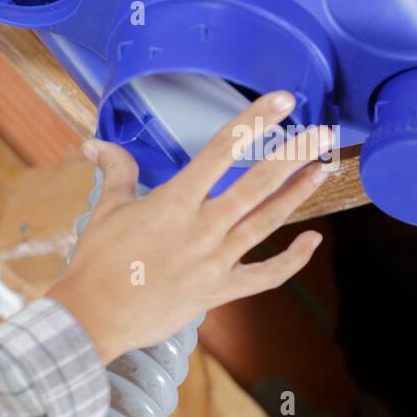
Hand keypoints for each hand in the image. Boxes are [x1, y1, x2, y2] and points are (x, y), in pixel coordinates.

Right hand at [48, 89, 332, 364]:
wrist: (94, 317)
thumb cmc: (95, 263)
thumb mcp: (105, 210)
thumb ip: (115, 171)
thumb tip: (95, 144)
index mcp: (174, 202)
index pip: (221, 150)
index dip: (255, 120)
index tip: (283, 100)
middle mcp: (201, 228)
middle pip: (257, 184)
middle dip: (293, 155)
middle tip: (323, 132)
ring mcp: (215, 261)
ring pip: (266, 222)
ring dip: (297, 194)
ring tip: (322, 169)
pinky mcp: (220, 291)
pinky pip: (266, 275)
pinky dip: (293, 260)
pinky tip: (313, 240)